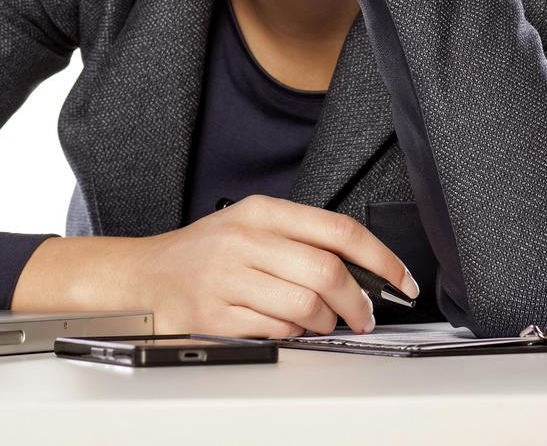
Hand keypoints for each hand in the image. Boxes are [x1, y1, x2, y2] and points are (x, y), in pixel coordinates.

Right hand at [127, 194, 419, 337]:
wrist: (146, 275)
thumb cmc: (206, 252)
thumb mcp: (252, 225)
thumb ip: (303, 238)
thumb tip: (366, 270)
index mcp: (261, 211)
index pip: (338, 230)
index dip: (381, 258)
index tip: (401, 281)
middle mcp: (245, 240)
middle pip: (327, 272)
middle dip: (358, 302)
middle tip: (364, 315)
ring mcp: (228, 278)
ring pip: (306, 307)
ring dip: (325, 323)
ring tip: (320, 322)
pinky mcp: (217, 316)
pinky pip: (277, 332)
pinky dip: (293, 336)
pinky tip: (286, 327)